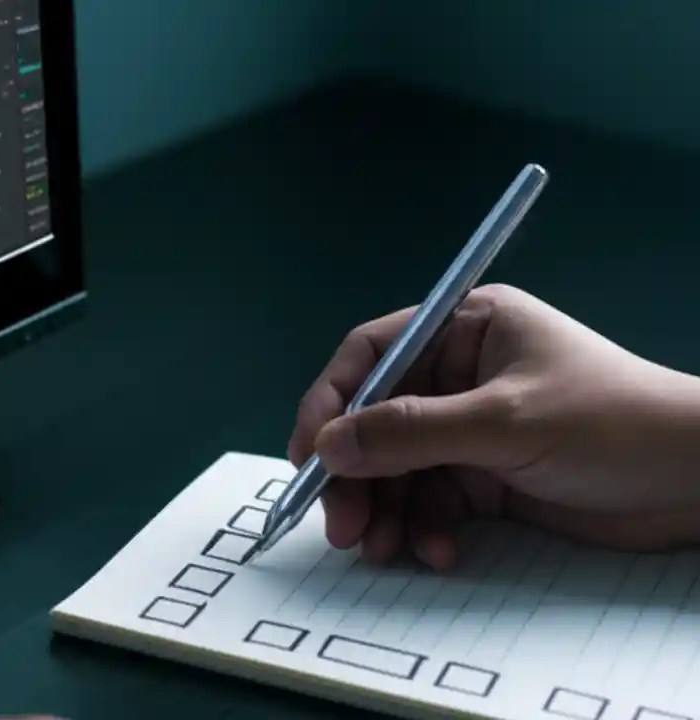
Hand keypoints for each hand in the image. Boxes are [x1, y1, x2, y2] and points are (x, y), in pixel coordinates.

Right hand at [288, 284, 699, 568]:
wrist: (697, 485)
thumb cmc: (611, 424)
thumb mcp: (506, 422)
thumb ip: (412, 432)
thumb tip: (328, 446)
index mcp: (463, 329)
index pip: (372, 355)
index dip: (331, 402)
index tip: (309, 455)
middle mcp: (457, 375)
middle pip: (375, 421)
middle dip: (356, 475)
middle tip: (341, 526)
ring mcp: (469, 429)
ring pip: (396, 469)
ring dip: (384, 511)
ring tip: (380, 549)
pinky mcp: (484, 479)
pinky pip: (430, 502)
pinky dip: (423, 529)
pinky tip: (436, 552)